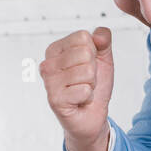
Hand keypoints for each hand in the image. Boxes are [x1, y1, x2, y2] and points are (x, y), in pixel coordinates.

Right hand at [38, 27, 115, 150]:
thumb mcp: (103, 58)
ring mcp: (49, 82)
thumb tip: (98, 35)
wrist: (91, 115)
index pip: (83, 37)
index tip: (86, 66)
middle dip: (93, 69)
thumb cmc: (93, 85)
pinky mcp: (54, 100)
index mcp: (55, 49)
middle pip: (85, 53)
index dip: (93, 52)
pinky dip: (88, 97)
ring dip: (91, 84)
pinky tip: (79, 101)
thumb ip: (103, 40)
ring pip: (87, 72)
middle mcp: (47, 64)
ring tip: (82, 91)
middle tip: (85, 81)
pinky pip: (85, 90)